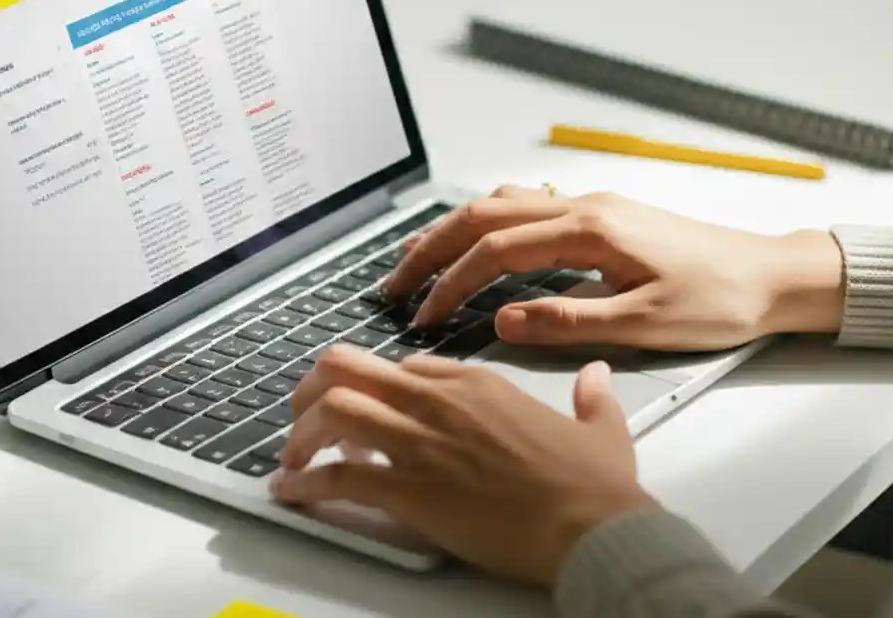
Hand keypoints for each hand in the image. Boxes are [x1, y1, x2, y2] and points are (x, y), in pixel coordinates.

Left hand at [272, 345, 656, 585]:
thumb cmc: (593, 485)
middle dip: (313, 388)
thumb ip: (592, 397)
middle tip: (303, 416)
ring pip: (333, 411)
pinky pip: (338, 478)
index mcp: (476, 383)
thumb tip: (594, 376)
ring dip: (301, 433)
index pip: (399, 366)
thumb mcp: (601, 426)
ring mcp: (421, 443)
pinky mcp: (410, 490)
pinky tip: (293, 492)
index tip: (368, 409)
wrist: (590, 526)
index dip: (373, 387)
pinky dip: (306, 484)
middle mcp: (439, 402)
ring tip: (291, 457)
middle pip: (348, 368)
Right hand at [383, 187, 843, 350]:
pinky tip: (480, 242)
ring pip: (501, 203)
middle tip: (394, 282)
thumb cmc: (719, 300)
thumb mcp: (645, 323)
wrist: (772, 276)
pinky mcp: (601, 216)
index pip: (496, 250)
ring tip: (421, 261)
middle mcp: (583, 207)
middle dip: (431, 247)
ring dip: (455, 230)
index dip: (450, 283)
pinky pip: (527, 205)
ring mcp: (591, 205)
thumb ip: (568, 321)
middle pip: (483, 213)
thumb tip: (503, 320)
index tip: (421, 315)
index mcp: (590, 231)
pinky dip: (488, 222)